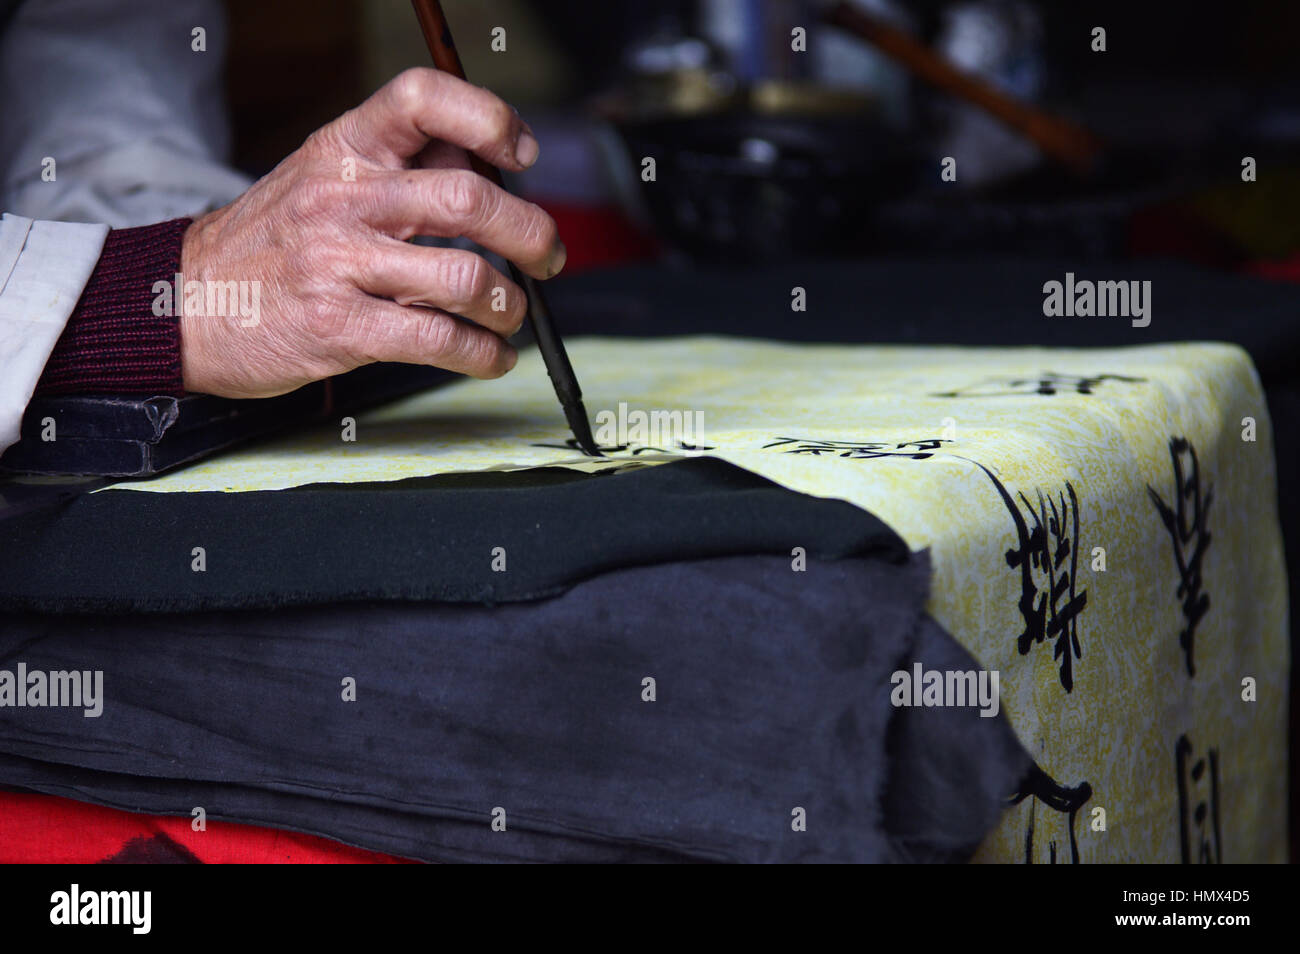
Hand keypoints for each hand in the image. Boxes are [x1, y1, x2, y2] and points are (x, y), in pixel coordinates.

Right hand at [177, 68, 565, 397]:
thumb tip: (489, 170)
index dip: (488, 118)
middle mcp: (343, 198)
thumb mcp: (321, 180)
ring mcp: (338, 265)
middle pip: (469, 198)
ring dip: (508, 304)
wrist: (182, 304)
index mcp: (343, 150)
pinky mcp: (338, 329)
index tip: (521, 154)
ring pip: (464, 278)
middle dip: (530, 233)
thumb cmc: (269, 244)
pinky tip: (490, 356)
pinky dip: (482, 354)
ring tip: (509, 314)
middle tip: (547, 257)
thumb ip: (398, 170)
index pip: (423, 99)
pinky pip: (437, 341)